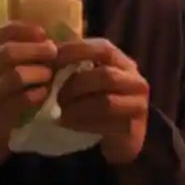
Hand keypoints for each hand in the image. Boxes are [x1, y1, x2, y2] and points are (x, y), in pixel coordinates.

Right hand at [0, 22, 56, 176]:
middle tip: (53, 51)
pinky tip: (43, 94)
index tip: (43, 32)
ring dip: (36, 72)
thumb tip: (43, 37)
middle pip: (5, 53)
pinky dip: (34, 95)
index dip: (21, 30)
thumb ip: (7, 55)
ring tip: (49, 74)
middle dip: (34, 50)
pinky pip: (16, 102)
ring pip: (12, 76)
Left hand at [53, 39, 149, 164]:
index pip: (103, 48)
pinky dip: (83, 124)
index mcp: (121, 62)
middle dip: (76, 85)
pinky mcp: (134, 128)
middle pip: (106, 75)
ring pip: (107, 102)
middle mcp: (135, 80)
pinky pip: (107, 124)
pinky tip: (68, 123)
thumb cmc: (95, 102)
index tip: (52, 58)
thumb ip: (72, 65)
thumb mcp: (86, 79)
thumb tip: (46, 54)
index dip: (77, 51)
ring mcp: (138, 104)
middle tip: (56, 95)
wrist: (116, 136)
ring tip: (61, 111)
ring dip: (78, 107)